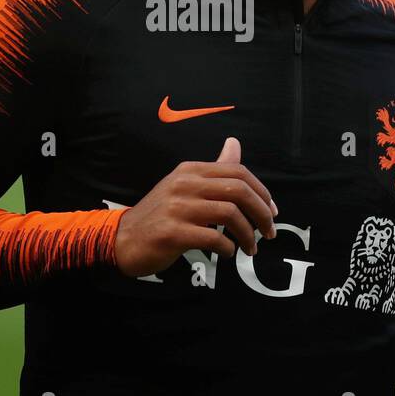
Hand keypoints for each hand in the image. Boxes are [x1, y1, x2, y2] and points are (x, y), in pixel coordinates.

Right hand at [114, 137, 277, 277]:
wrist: (122, 239)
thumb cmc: (159, 215)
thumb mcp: (184, 185)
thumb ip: (213, 169)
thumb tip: (234, 143)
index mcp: (190, 170)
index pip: (238, 172)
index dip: (262, 192)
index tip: (272, 211)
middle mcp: (184, 184)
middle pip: (238, 191)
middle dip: (262, 213)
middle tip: (270, 232)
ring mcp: (177, 208)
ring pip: (230, 214)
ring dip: (248, 235)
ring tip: (251, 247)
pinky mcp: (172, 232)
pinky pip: (213, 238)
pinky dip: (228, 248)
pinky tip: (228, 252)